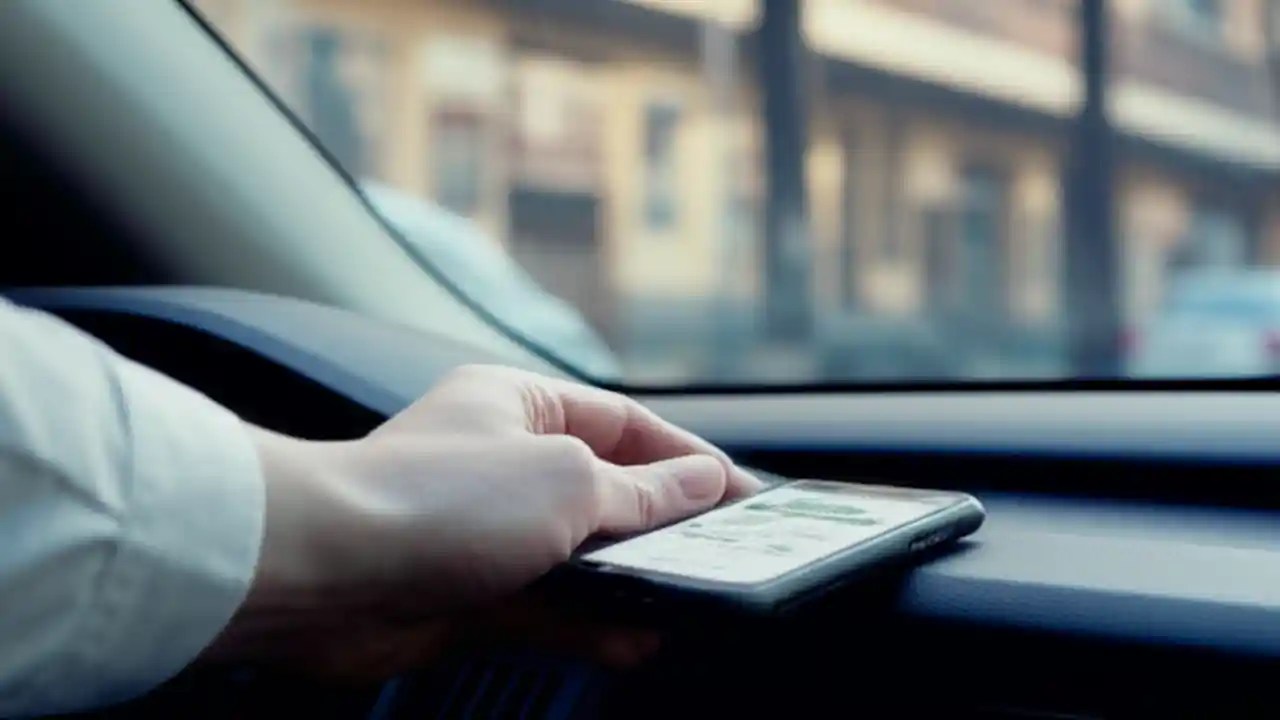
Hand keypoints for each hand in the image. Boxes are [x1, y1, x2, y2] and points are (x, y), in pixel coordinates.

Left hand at [204, 365, 761, 675]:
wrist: (325, 574)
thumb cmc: (437, 498)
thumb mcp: (570, 482)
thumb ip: (644, 493)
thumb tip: (702, 484)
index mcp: (521, 405)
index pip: (626, 424)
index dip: (689, 458)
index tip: (741, 495)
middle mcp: (503, 464)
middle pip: (606, 494)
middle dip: (662, 529)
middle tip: (722, 558)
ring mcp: (485, 534)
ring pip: (580, 561)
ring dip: (631, 586)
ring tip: (686, 607)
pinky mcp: (469, 595)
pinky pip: (548, 610)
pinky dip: (592, 625)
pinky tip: (635, 641)